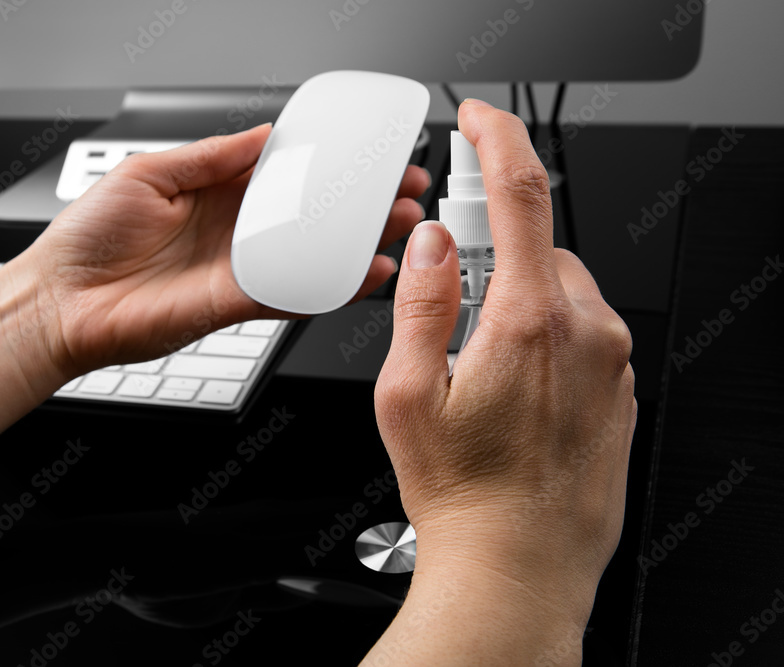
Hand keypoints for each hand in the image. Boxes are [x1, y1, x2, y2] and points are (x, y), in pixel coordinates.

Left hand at [17, 124, 428, 376]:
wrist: (58, 300)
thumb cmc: (88, 237)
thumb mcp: (149, 171)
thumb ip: (212, 156)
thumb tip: (261, 134)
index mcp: (214, 192)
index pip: (285, 174)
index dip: (326, 163)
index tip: (362, 152)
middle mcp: (233, 231)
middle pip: (311, 215)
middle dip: (358, 203)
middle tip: (399, 190)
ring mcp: (238, 268)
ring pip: (312, 254)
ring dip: (358, 242)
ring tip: (398, 226)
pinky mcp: (235, 304)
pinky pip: (292, 293)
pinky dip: (330, 286)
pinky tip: (363, 272)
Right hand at [370, 100, 635, 660]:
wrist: (518, 568)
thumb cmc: (464, 495)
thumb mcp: (407, 394)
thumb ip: (422, 303)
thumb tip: (435, 246)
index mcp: (529, 323)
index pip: (523, 197)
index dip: (498, 142)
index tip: (481, 123)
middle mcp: (586, 333)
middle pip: (539, 250)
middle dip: (493, 260)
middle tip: (452, 310)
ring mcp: (611, 365)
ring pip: (561, 294)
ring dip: (518, 305)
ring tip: (479, 375)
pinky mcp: (619, 392)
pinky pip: (582, 336)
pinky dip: (545, 340)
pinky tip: (512, 398)